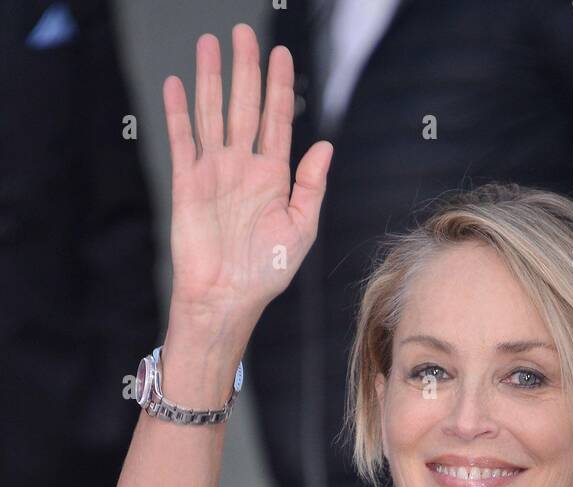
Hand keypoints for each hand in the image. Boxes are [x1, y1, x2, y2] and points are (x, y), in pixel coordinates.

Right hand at [162, 23, 332, 332]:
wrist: (226, 298)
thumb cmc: (265, 273)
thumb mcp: (300, 229)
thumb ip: (311, 186)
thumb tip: (324, 145)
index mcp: (274, 176)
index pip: (276, 120)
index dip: (278, 87)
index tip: (280, 53)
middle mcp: (243, 167)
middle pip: (244, 106)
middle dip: (245, 69)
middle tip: (243, 32)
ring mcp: (214, 172)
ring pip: (212, 114)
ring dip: (211, 79)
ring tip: (209, 43)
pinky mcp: (187, 183)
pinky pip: (182, 140)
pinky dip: (178, 112)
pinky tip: (177, 84)